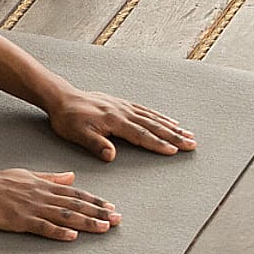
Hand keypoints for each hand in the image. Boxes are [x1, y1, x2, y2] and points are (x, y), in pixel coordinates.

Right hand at [0, 169, 120, 240]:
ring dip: (86, 222)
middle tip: (117, 219)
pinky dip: (58, 232)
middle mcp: (40, 195)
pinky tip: (72, 236)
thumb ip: (49, 177)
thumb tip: (70, 176)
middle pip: (75, 204)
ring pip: (64, 215)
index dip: (94, 200)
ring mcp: (31, 207)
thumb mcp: (25, 174)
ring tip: (103, 227)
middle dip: (98, 212)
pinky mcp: (19, 220)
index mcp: (42, 184)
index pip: (74, 193)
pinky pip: (42, 227)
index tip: (110, 206)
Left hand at [47, 89, 195, 158]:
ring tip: (187, 133)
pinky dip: (159, 116)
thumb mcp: (77, 134)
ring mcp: (123, 106)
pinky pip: (145, 110)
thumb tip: (111, 156)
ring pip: (152, 117)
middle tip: (191, 143)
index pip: (140, 135)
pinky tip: (167, 120)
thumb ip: (95, 144)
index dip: (158, 144)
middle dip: (174, 136)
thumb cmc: (68, 118)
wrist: (62, 98)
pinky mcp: (120, 103)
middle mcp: (122, 112)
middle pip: (153, 125)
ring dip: (171, 126)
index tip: (174, 151)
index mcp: (114, 121)